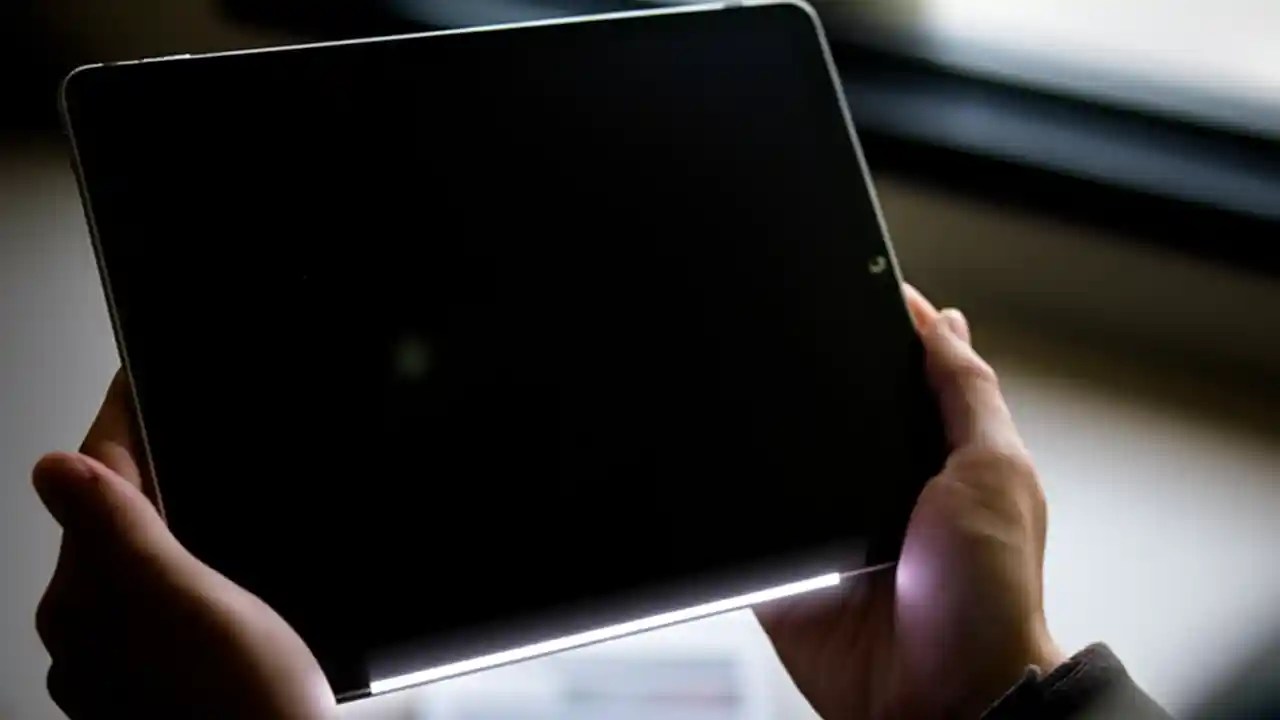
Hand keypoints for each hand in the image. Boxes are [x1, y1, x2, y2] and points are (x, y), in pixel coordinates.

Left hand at [33, 373, 335, 718]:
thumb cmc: (244, 707)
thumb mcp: (190, 604)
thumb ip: (123, 533)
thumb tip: (56, 465)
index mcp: (90, 599)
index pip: (96, 480)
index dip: (122, 419)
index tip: (138, 373)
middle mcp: (92, 631)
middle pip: (110, 520)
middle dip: (140, 469)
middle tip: (173, 417)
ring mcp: (123, 660)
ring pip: (136, 563)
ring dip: (162, 521)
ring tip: (199, 483)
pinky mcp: (158, 679)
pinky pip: (159, 603)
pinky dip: (179, 571)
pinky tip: (213, 570)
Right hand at [757, 285, 1062, 719]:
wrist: (938, 696)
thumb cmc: (990, 597)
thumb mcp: (994, 472)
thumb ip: (966, 395)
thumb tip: (942, 320)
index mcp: (931, 459)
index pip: (896, 379)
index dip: (874, 333)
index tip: (842, 282)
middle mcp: (877, 488)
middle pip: (828, 413)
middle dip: (804, 382)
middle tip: (767, 334)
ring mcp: (828, 530)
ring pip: (777, 463)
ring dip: (760, 441)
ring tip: (731, 397)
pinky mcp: (784, 572)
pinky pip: (745, 529)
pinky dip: (730, 508)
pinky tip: (713, 474)